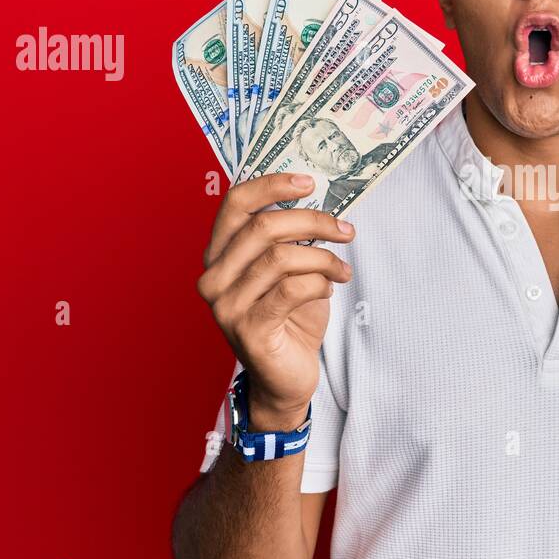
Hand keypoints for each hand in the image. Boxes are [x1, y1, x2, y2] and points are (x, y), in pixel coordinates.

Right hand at [196, 172, 355, 425]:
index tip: (309, 181)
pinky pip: (290, 290)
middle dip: (313, 222)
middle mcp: (214, 278)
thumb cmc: (289, 318)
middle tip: (344, 230)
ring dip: (324, 259)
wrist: (286, 377)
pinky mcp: (248, 329)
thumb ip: (292, 238)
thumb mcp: (290, 270)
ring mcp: (226, 306)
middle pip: (263, 227)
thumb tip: (319, 199)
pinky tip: (329, 288)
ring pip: (281, 258)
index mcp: (219, 255)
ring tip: (342, 269)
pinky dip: (318, 283)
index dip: (272, 186)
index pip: (235, 205)